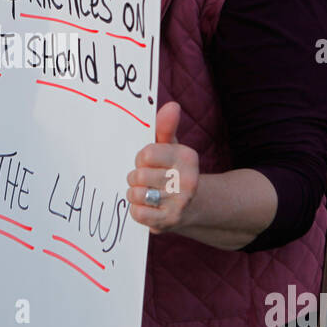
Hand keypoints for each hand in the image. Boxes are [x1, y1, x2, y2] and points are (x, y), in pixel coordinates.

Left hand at [126, 102, 198, 233]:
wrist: (192, 205)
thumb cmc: (172, 170)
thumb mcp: (170, 147)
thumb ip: (165, 127)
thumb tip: (172, 105)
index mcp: (187, 157)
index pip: (146, 154)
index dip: (141, 159)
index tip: (147, 162)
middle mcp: (187, 180)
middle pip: (138, 175)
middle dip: (136, 177)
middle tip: (146, 180)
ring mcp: (179, 202)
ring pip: (136, 194)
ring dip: (134, 193)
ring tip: (145, 192)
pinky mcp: (170, 221)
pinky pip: (138, 213)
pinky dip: (137, 210)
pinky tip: (147, 206)